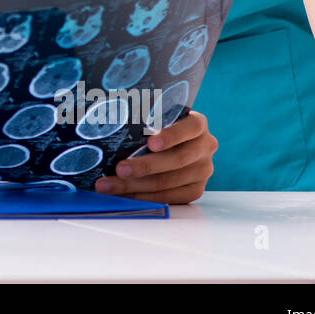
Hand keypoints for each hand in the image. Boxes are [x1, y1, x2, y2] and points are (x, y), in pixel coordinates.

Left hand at [94, 110, 215, 204]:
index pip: (190, 127)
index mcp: (198, 123)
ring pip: (169, 181)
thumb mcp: (154, 116)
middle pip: (177, 159)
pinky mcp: (195, 189)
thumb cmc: (155, 125)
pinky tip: (124, 195)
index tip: (150, 143)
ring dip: (136, 185)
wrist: (172, 144)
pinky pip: (170, 197)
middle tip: (119, 169)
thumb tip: (110, 116)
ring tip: (109, 185)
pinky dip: (144, 198)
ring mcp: (202, 170)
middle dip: (145, 166)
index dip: (171, 135)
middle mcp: (205, 147)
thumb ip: (143, 116)